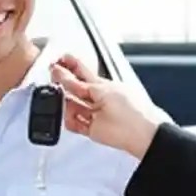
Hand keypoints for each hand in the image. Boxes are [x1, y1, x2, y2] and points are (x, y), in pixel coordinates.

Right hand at [50, 53, 169, 159]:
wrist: (143, 135)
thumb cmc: (132, 111)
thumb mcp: (102, 92)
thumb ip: (80, 86)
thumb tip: (65, 77)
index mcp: (102, 86)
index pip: (82, 73)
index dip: (69, 66)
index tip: (57, 60)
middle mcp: (97, 99)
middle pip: (75, 88)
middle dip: (63, 80)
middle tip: (52, 73)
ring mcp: (94, 114)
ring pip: (72, 106)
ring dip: (65, 103)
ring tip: (60, 99)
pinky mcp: (93, 130)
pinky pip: (75, 124)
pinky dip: (71, 120)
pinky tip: (70, 117)